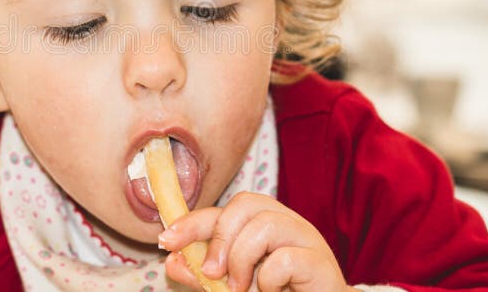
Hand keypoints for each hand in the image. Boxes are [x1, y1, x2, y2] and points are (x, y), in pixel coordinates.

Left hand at [158, 192, 352, 291]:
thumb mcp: (231, 285)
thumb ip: (204, 275)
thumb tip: (173, 262)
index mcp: (263, 223)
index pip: (224, 209)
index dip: (193, 222)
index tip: (167, 240)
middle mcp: (286, 223)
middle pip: (246, 203)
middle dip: (220, 238)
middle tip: (211, 273)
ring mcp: (306, 239)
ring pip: (266, 224)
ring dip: (242, 259)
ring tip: (240, 288)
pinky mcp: (321, 263)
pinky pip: (286, 258)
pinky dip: (269, 279)